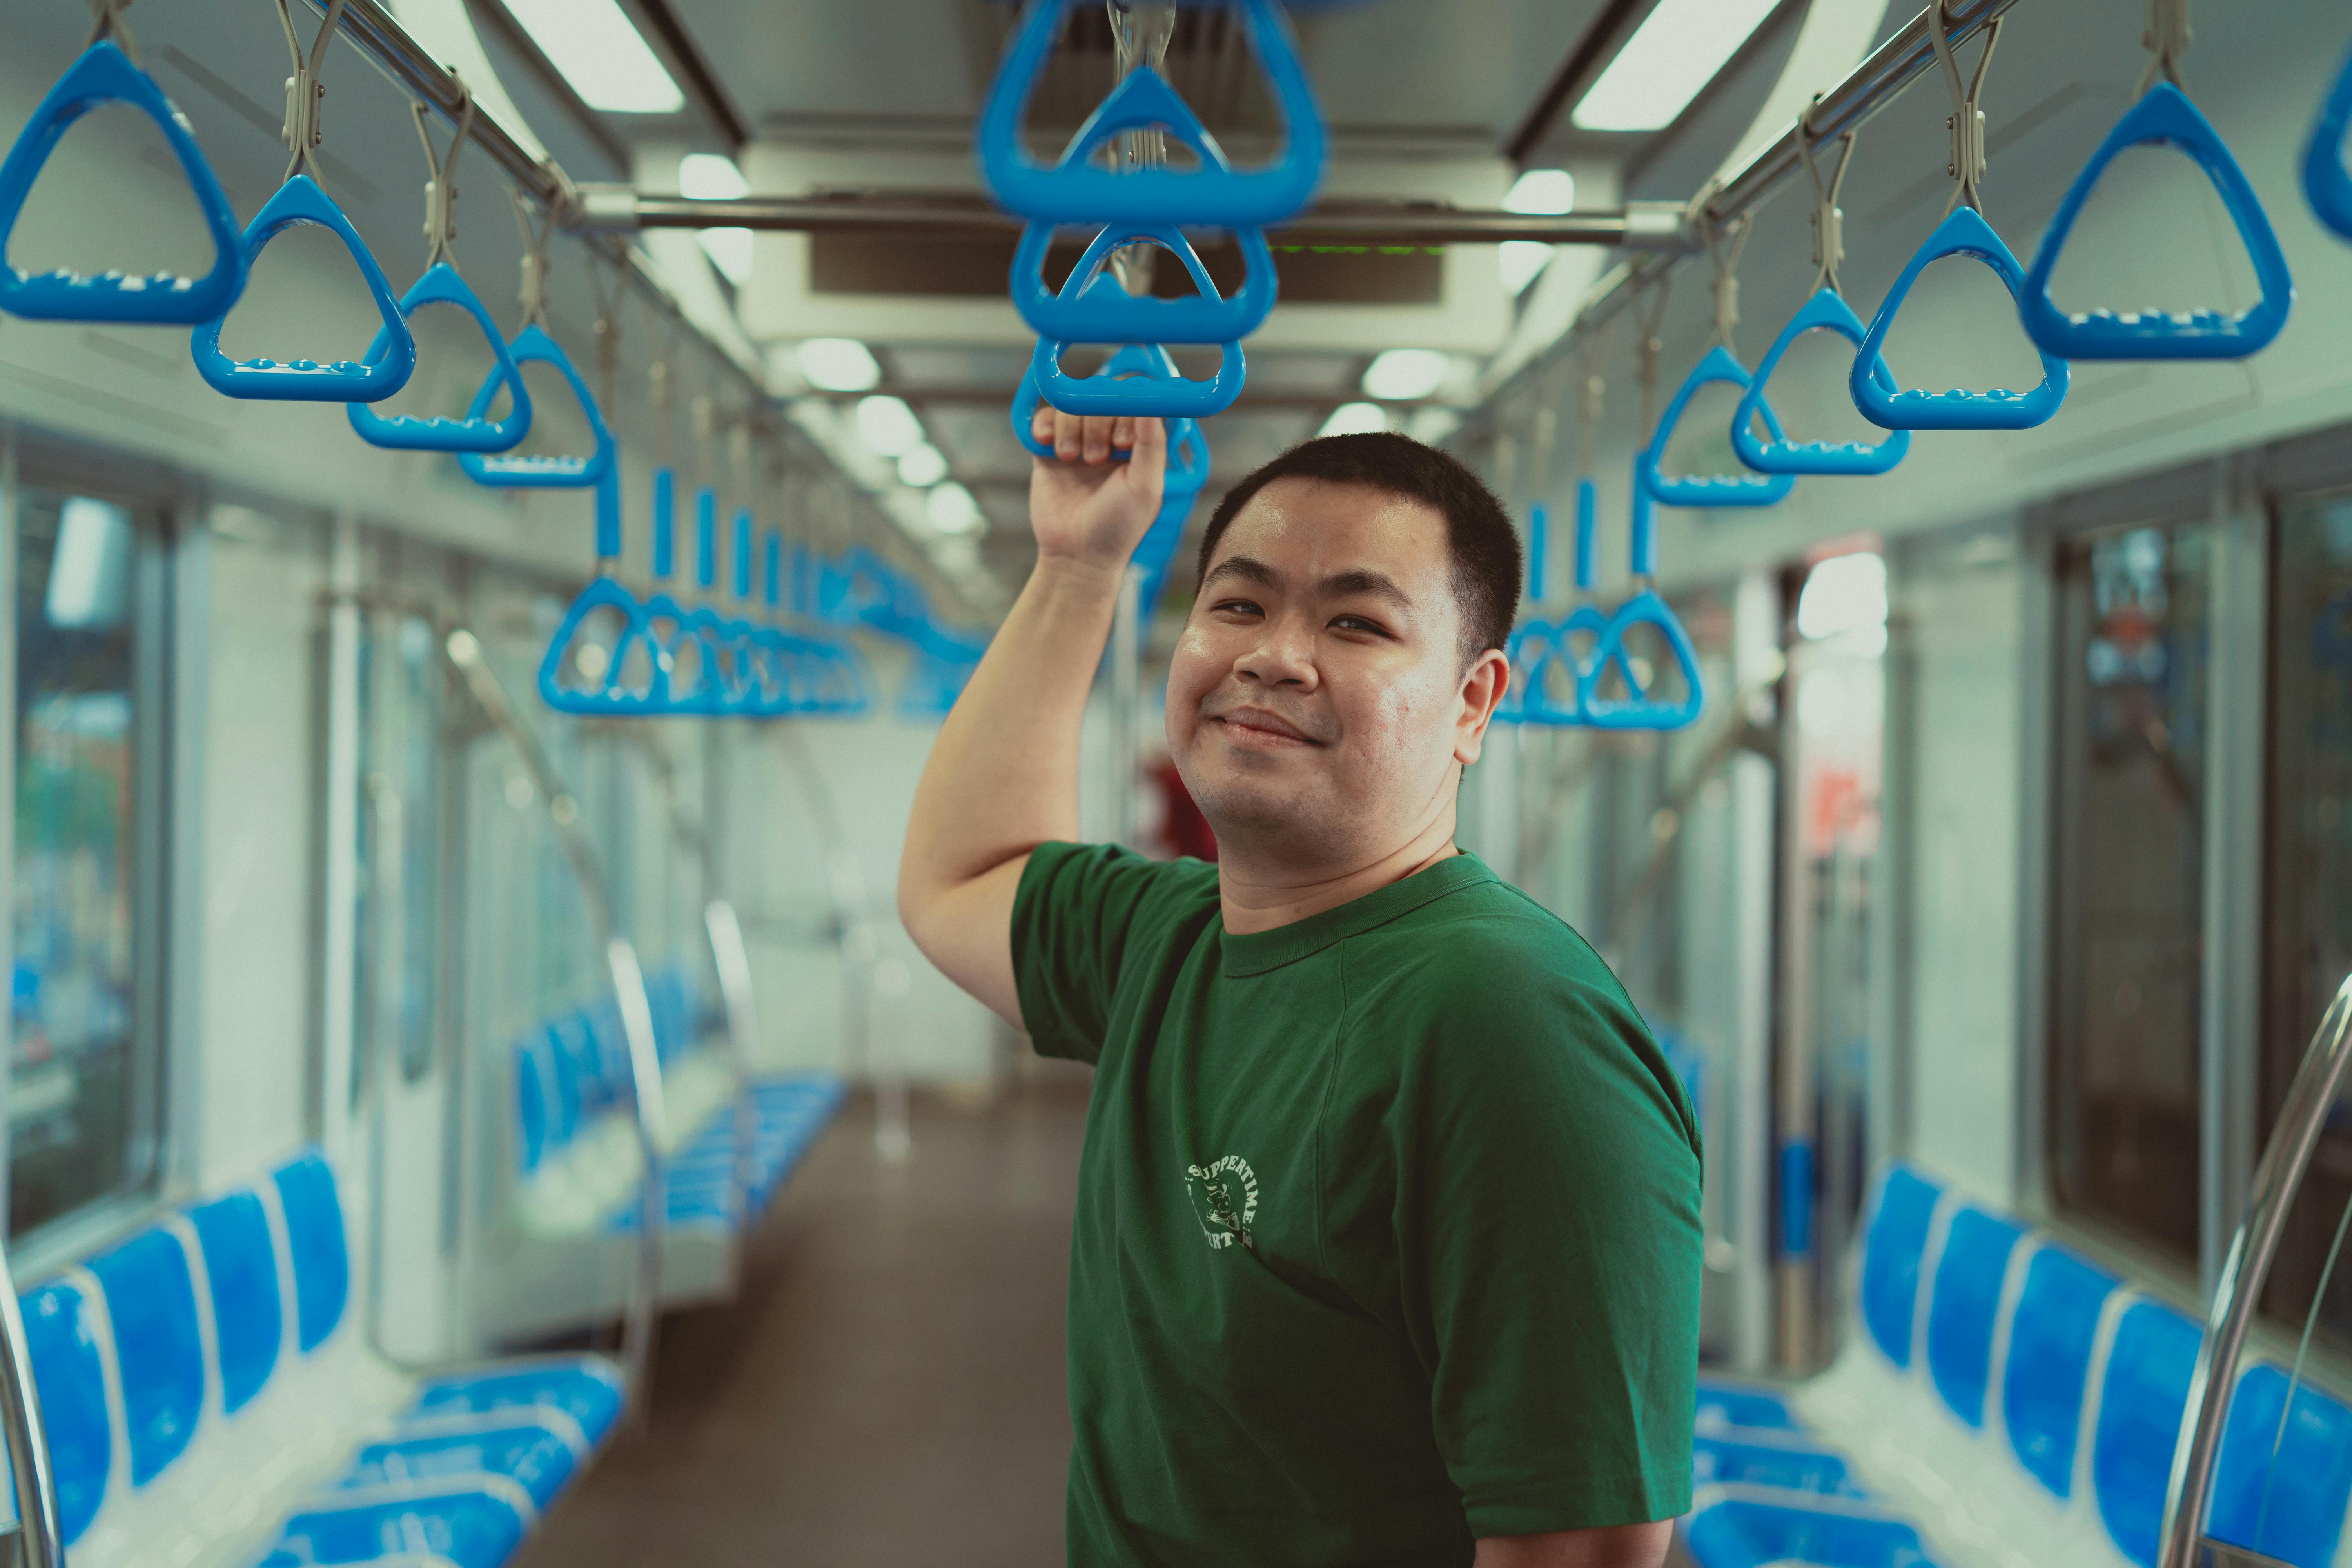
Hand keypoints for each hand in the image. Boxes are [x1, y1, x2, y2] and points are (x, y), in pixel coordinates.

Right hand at [1028, 408, 1166, 572]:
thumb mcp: (1146, 487)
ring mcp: (1078, 441)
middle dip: (1097, 423)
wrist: (1076, 555)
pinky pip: (1046, 418)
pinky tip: (1049, 445)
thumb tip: (1153, 404)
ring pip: (1072, 406)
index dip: (1126, 411)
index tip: (1122, 443)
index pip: (1134, 401)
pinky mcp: (1050, 450)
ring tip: (1072, 458)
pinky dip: (1046, 424)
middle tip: (1096, 459)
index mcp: (1137, 444)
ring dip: (1071, 427)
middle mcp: (1109, 438)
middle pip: (1100, 397)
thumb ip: (1152, 444)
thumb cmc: (1119, 526)